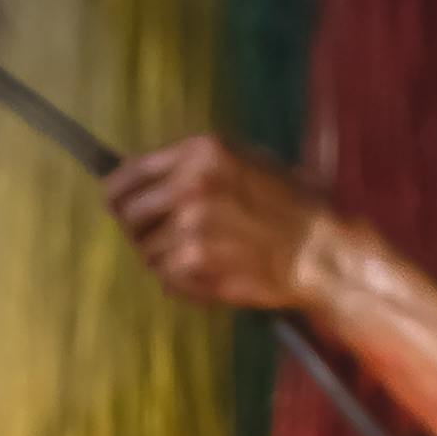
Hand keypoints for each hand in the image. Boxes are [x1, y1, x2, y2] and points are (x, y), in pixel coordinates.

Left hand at [106, 135, 344, 315]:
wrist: (319, 250)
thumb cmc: (292, 207)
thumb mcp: (246, 163)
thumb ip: (195, 167)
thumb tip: (148, 177)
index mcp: (200, 152)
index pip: (127, 174)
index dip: (117, 194)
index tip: (118, 205)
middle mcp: (188, 184)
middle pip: (128, 214)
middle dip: (140, 230)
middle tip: (162, 239)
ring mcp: (188, 225)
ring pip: (146, 251)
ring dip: (166, 259)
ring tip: (200, 258)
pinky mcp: (192, 262)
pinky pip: (165, 278)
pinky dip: (181, 283)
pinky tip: (209, 275)